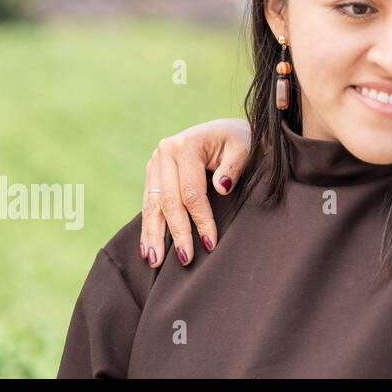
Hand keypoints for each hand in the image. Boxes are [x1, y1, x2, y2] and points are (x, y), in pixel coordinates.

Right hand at [140, 118, 251, 268]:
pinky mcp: (153, 173)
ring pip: (153, 204)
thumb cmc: (240, 141)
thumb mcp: (244, 148)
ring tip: (155, 261)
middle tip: (184, 259)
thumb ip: (234, 167)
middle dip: (176, 232)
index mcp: (186, 145)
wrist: (227, 130)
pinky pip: (149, 202)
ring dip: (153, 235)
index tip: (210, 243)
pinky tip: (147, 247)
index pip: (191, 191)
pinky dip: (148, 225)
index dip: (201, 219)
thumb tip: (222, 187)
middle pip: (168, 200)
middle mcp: (165, 152)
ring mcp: (155, 162)